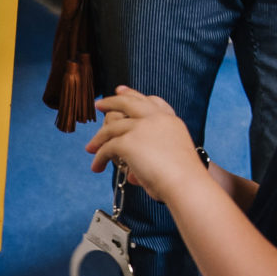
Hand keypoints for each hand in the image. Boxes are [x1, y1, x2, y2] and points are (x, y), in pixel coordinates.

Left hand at [84, 86, 203, 204]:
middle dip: (111, 101)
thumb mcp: (170, 160)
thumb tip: (133, 175)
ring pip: (112, 127)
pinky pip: (107, 147)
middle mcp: (156, 119)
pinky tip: (97, 167)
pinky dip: (99, 157)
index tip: (122, 92)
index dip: (134, 96)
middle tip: (99, 104)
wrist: (186, 183)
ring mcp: (141, 128)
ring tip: (90, 147)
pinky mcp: (129, 142)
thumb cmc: (183, 180)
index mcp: (170, 121)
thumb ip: (151, 160)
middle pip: (129, 102)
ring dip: (98, 139)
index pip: (151, 101)